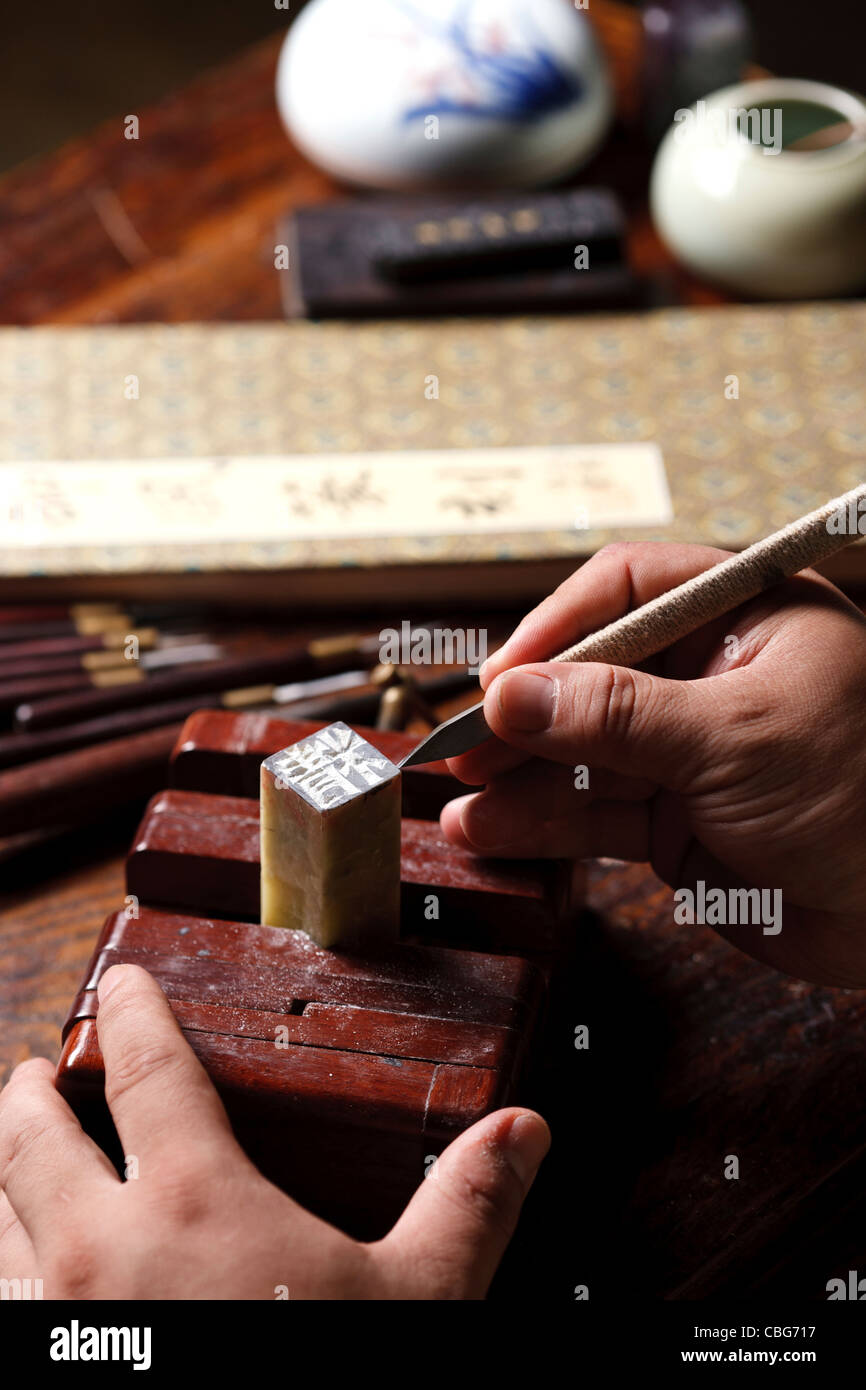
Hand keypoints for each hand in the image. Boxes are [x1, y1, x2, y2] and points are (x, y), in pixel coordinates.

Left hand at [0, 964, 548, 1299]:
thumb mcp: (420, 1304)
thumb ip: (467, 1207)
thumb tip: (524, 1130)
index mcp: (191, 1204)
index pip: (146, 1072)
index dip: (134, 1014)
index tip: (126, 983)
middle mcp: (98, 1253)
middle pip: (30, 1139)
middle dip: (29, 1094)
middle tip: (35, 1071)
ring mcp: (51, 1321)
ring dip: (1, 1179)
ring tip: (16, 1162)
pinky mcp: (38, 1370)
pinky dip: (4, 1265)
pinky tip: (27, 1276)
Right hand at [442, 542, 865, 987]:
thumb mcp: (735, 738)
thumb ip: (618, 716)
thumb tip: (514, 694)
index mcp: (746, 618)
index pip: (629, 590)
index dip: (556, 628)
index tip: (500, 679)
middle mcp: (713, 677)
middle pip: (593, 674)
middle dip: (525, 714)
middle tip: (460, 745)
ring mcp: (694, 753)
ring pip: (586, 753)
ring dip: (521, 777)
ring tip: (460, 802)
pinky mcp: (682, 824)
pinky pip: (598, 813)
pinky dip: (544, 823)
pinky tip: (492, 829)